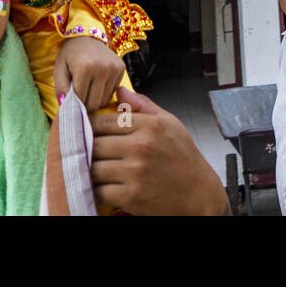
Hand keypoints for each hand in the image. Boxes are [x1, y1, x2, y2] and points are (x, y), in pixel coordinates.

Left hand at [53, 36, 124, 112]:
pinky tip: (98, 82)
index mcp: (85, 67)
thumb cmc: (71, 54)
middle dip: (85, 104)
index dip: (74, 103)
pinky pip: (113, 92)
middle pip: (94, 103)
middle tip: (80, 96)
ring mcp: (114, 68)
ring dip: (95, 99)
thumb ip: (60, 88)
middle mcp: (102, 68)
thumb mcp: (59, 69)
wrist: (87, 36)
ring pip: (105, 100)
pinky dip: (104, 92)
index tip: (72, 98)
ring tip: (88, 89)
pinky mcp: (122, 68)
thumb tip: (65, 105)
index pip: (81, 99)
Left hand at [89, 87, 226, 214]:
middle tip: (87, 152)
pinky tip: (104, 186)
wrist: (198, 194)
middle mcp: (141, 146)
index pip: (104, 121)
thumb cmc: (184, 158)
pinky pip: (99, 190)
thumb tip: (120, 91)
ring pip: (93, 168)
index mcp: (150, 126)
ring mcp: (135, 172)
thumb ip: (143, 105)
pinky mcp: (131, 196)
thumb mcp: (170, 124)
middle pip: (94, 144)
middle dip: (87, 149)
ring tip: (94, 169)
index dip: (91, 126)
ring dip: (90, 171)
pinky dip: (97, 190)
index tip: (88, 131)